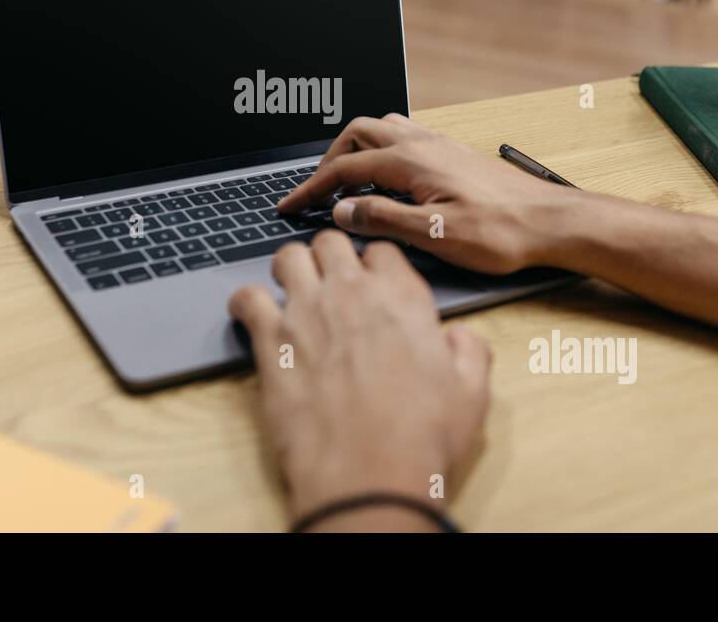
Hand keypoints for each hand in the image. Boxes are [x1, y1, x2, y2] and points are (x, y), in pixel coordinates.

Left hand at [229, 231, 490, 529]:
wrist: (368, 475)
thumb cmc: (420, 438)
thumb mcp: (471, 392)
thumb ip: (468, 351)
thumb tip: (457, 337)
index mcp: (402, 297)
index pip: (381, 250)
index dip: (375, 264)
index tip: (370, 282)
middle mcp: (352, 293)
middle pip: (331, 241)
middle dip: (330, 256)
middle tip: (328, 280)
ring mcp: (306, 312)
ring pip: (288, 256)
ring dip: (290, 267)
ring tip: (290, 288)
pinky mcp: (270, 341)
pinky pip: (247, 298)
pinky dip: (246, 302)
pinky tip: (250, 314)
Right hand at [277, 114, 578, 273]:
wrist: (552, 223)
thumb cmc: (502, 233)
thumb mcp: (436, 235)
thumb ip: (383, 220)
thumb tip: (341, 212)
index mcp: (412, 161)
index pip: (344, 169)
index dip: (310, 188)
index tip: (288, 206)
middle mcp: (423, 144)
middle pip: (357, 135)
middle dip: (329, 161)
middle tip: (316, 193)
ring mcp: (440, 145)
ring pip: (381, 130)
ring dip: (356, 151)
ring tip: (348, 186)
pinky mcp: (453, 154)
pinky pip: (404, 138)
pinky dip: (382, 153)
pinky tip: (389, 182)